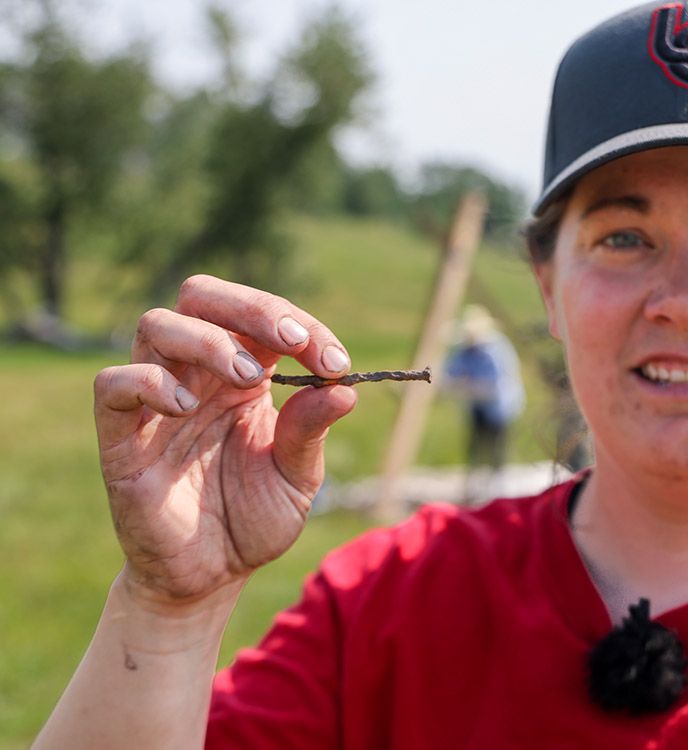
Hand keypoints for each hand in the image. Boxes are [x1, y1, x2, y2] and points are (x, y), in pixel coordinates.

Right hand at [93, 275, 356, 608]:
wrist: (211, 577)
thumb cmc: (254, 519)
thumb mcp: (297, 477)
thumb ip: (311, 431)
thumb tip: (346, 390)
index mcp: (244, 375)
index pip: (262, 318)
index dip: (301, 325)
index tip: (336, 363)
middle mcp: (197, 376)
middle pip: (202, 296)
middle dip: (252, 307)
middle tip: (293, 342)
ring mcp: (157, 402)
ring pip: (157, 324)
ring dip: (209, 339)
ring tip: (250, 382)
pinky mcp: (122, 439)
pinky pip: (113, 385)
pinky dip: (149, 383)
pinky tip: (186, 409)